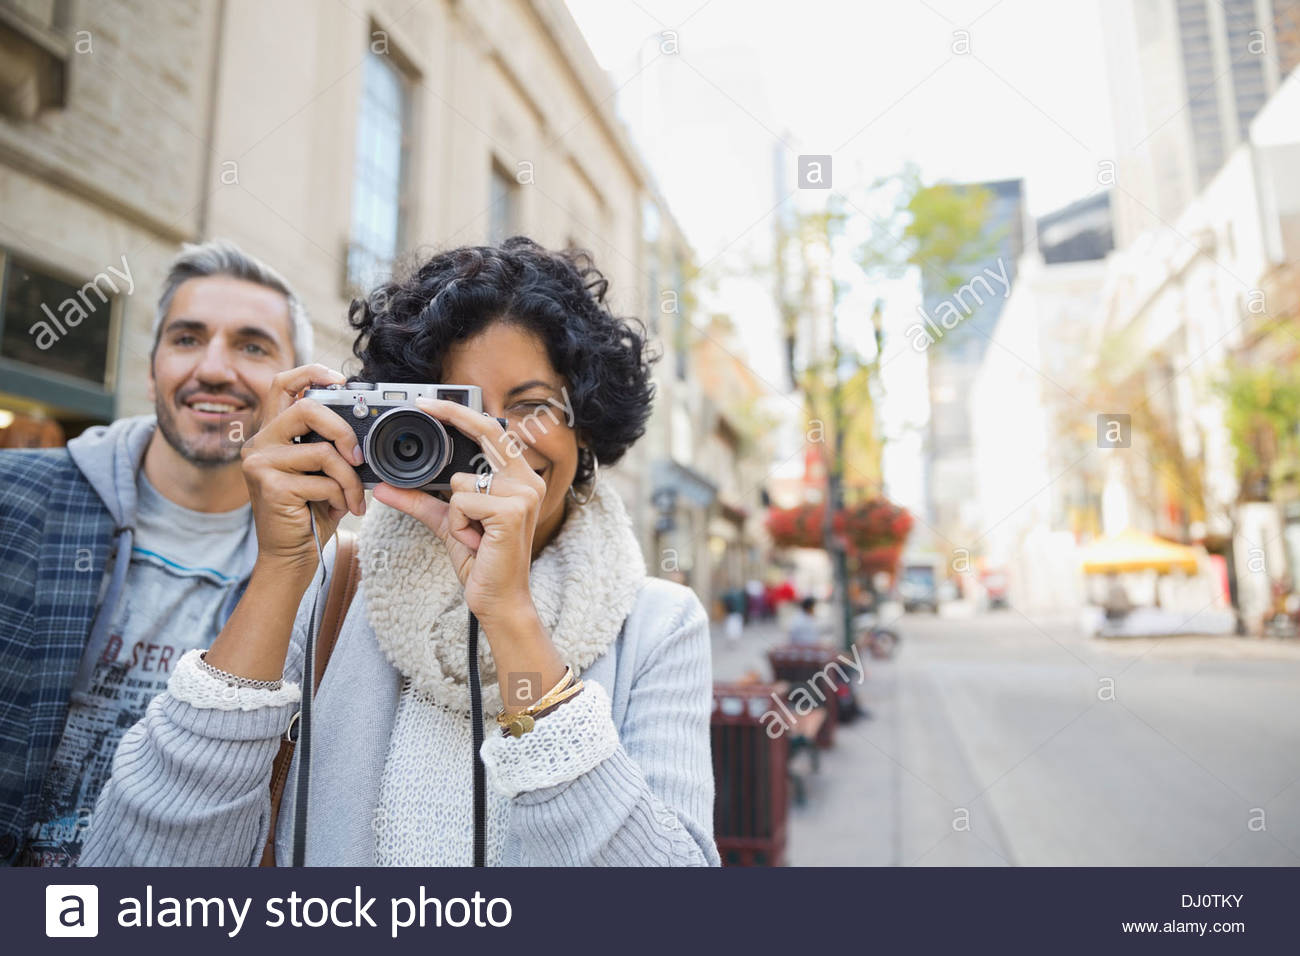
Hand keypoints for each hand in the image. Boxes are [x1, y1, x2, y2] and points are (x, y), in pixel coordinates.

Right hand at [240, 364, 367, 574]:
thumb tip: (364, 425)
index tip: (342, 381)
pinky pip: (323, 480)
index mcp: (272, 433)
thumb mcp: (323, 471)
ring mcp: (260, 463)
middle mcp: (259, 443)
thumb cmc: (311, 512)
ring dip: (349, 477)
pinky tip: (341, 510)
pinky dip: (342, 496)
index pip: (282, 384)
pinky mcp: (268, 486)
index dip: (312, 372)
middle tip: (358, 457)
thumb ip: (331, 445)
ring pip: (322, 450)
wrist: (291, 556)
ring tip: (354, 497)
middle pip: (306, 407)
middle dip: (343, 430)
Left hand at [372, 398, 546, 627]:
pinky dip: (459, 526)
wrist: (498, 599)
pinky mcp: (511, 511)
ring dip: (456, 514)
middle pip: (485, 432)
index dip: (461, 413)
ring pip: (460, 482)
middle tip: (421, 403)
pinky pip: (461, 503)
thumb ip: (420, 500)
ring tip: (473, 535)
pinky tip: (477, 542)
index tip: (430, 402)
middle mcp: (527, 481)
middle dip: (452, 415)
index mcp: (518, 478)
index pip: (491, 433)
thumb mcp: (448, 523)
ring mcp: (522, 495)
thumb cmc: (481, 560)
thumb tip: (386, 487)